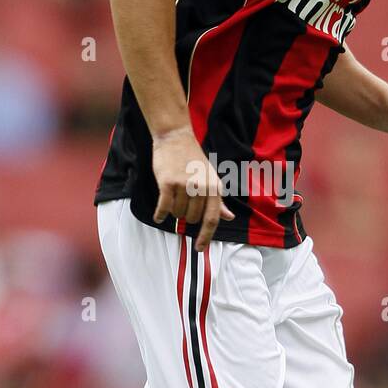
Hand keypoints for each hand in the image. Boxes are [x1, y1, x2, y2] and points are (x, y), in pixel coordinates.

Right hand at [152, 126, 234, 251]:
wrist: (175, 138)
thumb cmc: (193, 160)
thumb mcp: (211, 179)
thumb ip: (218, 200)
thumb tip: (229, 217)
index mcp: (215, 188)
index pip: (212, 219)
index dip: (205, 237)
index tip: (200, 249)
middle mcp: (201, 188)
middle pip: (192, 219)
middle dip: (185, 216)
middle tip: (182, 201)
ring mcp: (184, 185)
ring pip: (177, 214)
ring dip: (173, 211)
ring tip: (174, 196)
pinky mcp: (168, 183)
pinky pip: (164, 207)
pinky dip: (160, 214)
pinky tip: (158, 216)